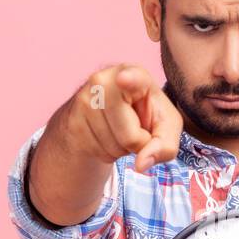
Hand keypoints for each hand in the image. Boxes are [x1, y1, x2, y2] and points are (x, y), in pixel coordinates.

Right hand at [64, 63, 183, 173]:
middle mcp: (104, 81)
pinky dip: (108, 153)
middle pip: (129, 136)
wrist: (110, 115)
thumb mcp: (166, 126)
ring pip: (113, 148)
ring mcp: (84, 101)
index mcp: (134, 73)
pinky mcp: (72, 121)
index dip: (129, 79)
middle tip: (136, 127)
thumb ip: (165, 145)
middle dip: (137, 143)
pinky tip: (107, 136)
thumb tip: (141, 164)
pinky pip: (99, 153)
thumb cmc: (145, 114)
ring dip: (122, 149)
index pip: (131, 77)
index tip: (124, 78)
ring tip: (120, 130)